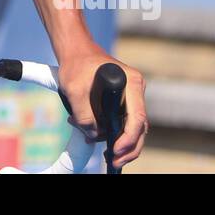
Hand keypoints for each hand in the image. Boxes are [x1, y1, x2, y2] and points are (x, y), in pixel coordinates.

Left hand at [56, 45, 147, 168]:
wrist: (75, 51)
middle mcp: (136, 91)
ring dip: (116, 141)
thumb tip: (94, 134)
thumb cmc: (76, 65)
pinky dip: (110, 132)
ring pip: (131, 128)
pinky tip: (94, 135)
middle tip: (114, 162)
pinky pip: (121, 122)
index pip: (138, 118)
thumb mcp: (75, 90)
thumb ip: (84, 115)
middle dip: (128, 148)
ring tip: (96, 144)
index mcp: (132, 83)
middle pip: (139, 127)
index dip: (129, 138)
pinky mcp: (122, 102)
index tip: (116, 150)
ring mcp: (131, 97)